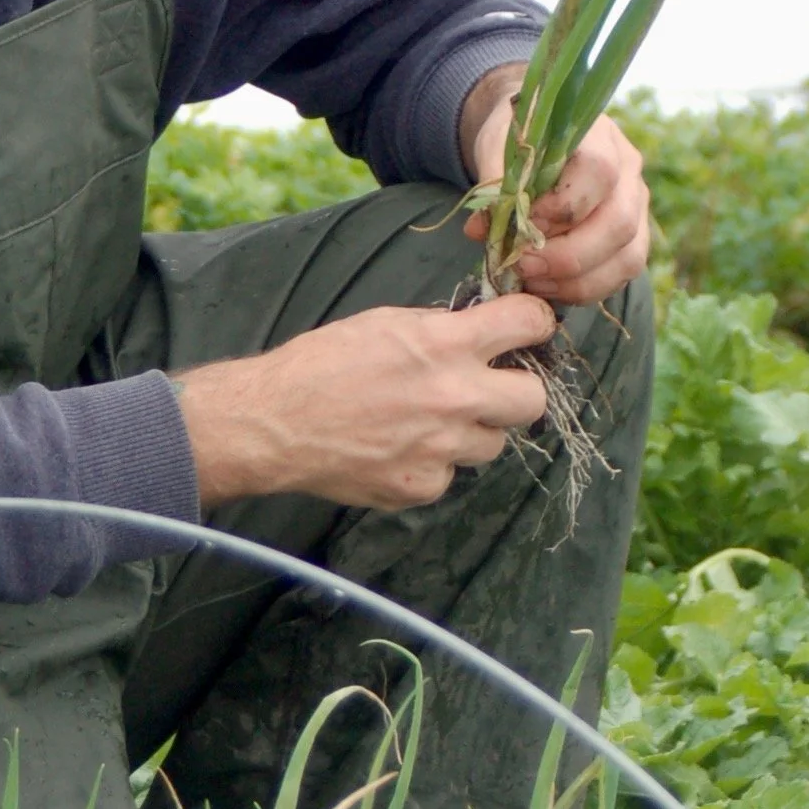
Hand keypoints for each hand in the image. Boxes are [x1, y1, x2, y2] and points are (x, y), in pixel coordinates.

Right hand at [177, 294, 556, 509]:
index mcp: (445, 344)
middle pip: (534, 400)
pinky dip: (432, 463)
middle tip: (491, 388)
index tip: (528, 329)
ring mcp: (442, 448)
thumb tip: (476, 332)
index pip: (529, 324)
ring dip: (472, 431)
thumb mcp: (383, 323)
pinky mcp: (423, 486)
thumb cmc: (320, 364)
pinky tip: (397, 449)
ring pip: (493, 443)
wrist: (274, 423)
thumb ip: (437, 329)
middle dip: (518, 390)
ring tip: (429, 422)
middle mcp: (455, 397)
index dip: (534, 323)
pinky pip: (449, 474)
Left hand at [463, 100, 649, 308]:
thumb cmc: (520, 144)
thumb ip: (494, 186)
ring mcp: (637, 208)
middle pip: (619, 224)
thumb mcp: (499, 149)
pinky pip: (621, 275)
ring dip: (576, 281)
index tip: (524, 222)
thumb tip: (481, 230)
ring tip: (532, 282)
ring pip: (627, 258)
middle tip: (523, 265)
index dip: (562, 207)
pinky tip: (548, 286)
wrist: (537, 145)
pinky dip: (584, 289)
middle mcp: (629, 173)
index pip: (598, 172)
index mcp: (599, 138)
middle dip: (567, 256)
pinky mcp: (633, 240)